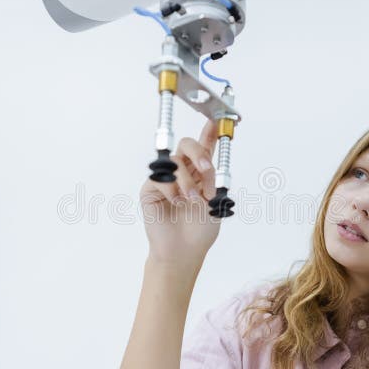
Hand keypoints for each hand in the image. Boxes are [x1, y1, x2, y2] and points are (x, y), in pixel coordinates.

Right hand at [141, 119, 221, 266]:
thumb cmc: (199, 230)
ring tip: (192, 201)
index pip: (205, 146)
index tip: (217, 118)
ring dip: (188, 182)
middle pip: (187, 145)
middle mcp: (183, 172)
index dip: (210, 130)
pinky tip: (176, 204)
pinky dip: (172, 191)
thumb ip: (212, 180)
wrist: (183, 251)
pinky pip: (161, 179)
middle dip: (198, 152)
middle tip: (206, 169)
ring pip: (176, 163)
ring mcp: (166, 179)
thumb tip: (209, 163)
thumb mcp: (215, 202)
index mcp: (201, 174)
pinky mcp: (150, 189)